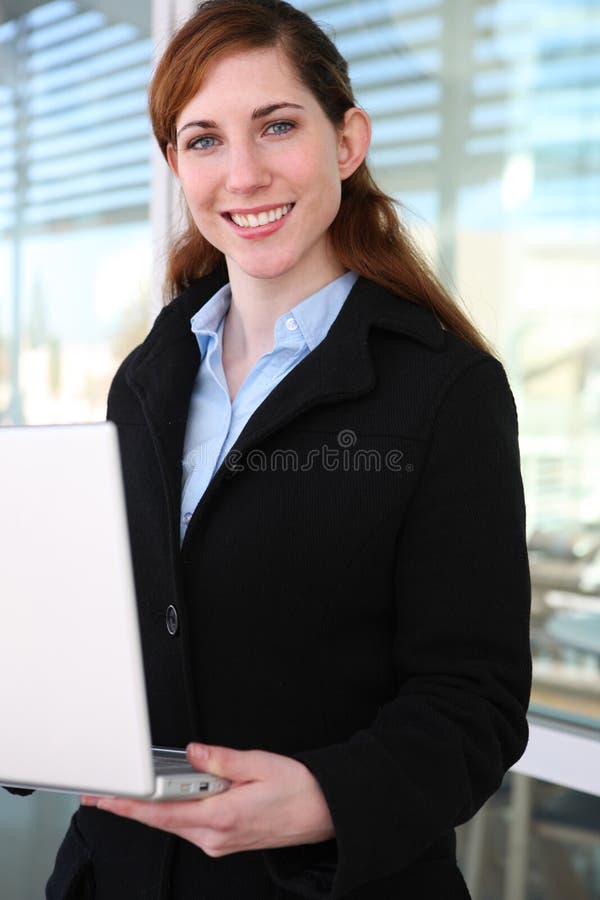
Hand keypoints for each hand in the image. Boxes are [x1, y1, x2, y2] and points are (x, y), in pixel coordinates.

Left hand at [81, 743, 334, 855]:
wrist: (324, 812)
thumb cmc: (299, 790)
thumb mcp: (259, 764)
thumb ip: (220, 759)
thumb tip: (192, 752)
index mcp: (222, 817)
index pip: (164, 812)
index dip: (131, 804)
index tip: (108, 797)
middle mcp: (216, 837)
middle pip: (162, 821)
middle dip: (132, 807)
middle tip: (103, 795)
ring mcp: (219, 843)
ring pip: (174, 825)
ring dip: (152, 810)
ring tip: (132, 792)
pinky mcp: (224, 841)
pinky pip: (189, 827)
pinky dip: (173, 813)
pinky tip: (169, 799)